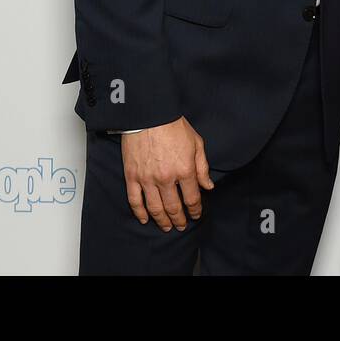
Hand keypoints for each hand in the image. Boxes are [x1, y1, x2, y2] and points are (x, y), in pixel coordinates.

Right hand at [120, 116, 213, 231]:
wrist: (149, 114)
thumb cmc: (174, 125)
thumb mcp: (196, 143)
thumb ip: (202, 167)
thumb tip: (208, 186)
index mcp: (185, 170)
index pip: (192, 199)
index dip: (195, 210)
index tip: (196, 214)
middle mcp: (166, 178)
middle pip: (174, 207)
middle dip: (179, 219)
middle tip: (181, 225)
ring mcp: (147, 179)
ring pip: (155, 208)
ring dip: (162, 220)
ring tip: (166, 227)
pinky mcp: (132, 176)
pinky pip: (135, 200)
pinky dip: (140, 212)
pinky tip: (145, 219)